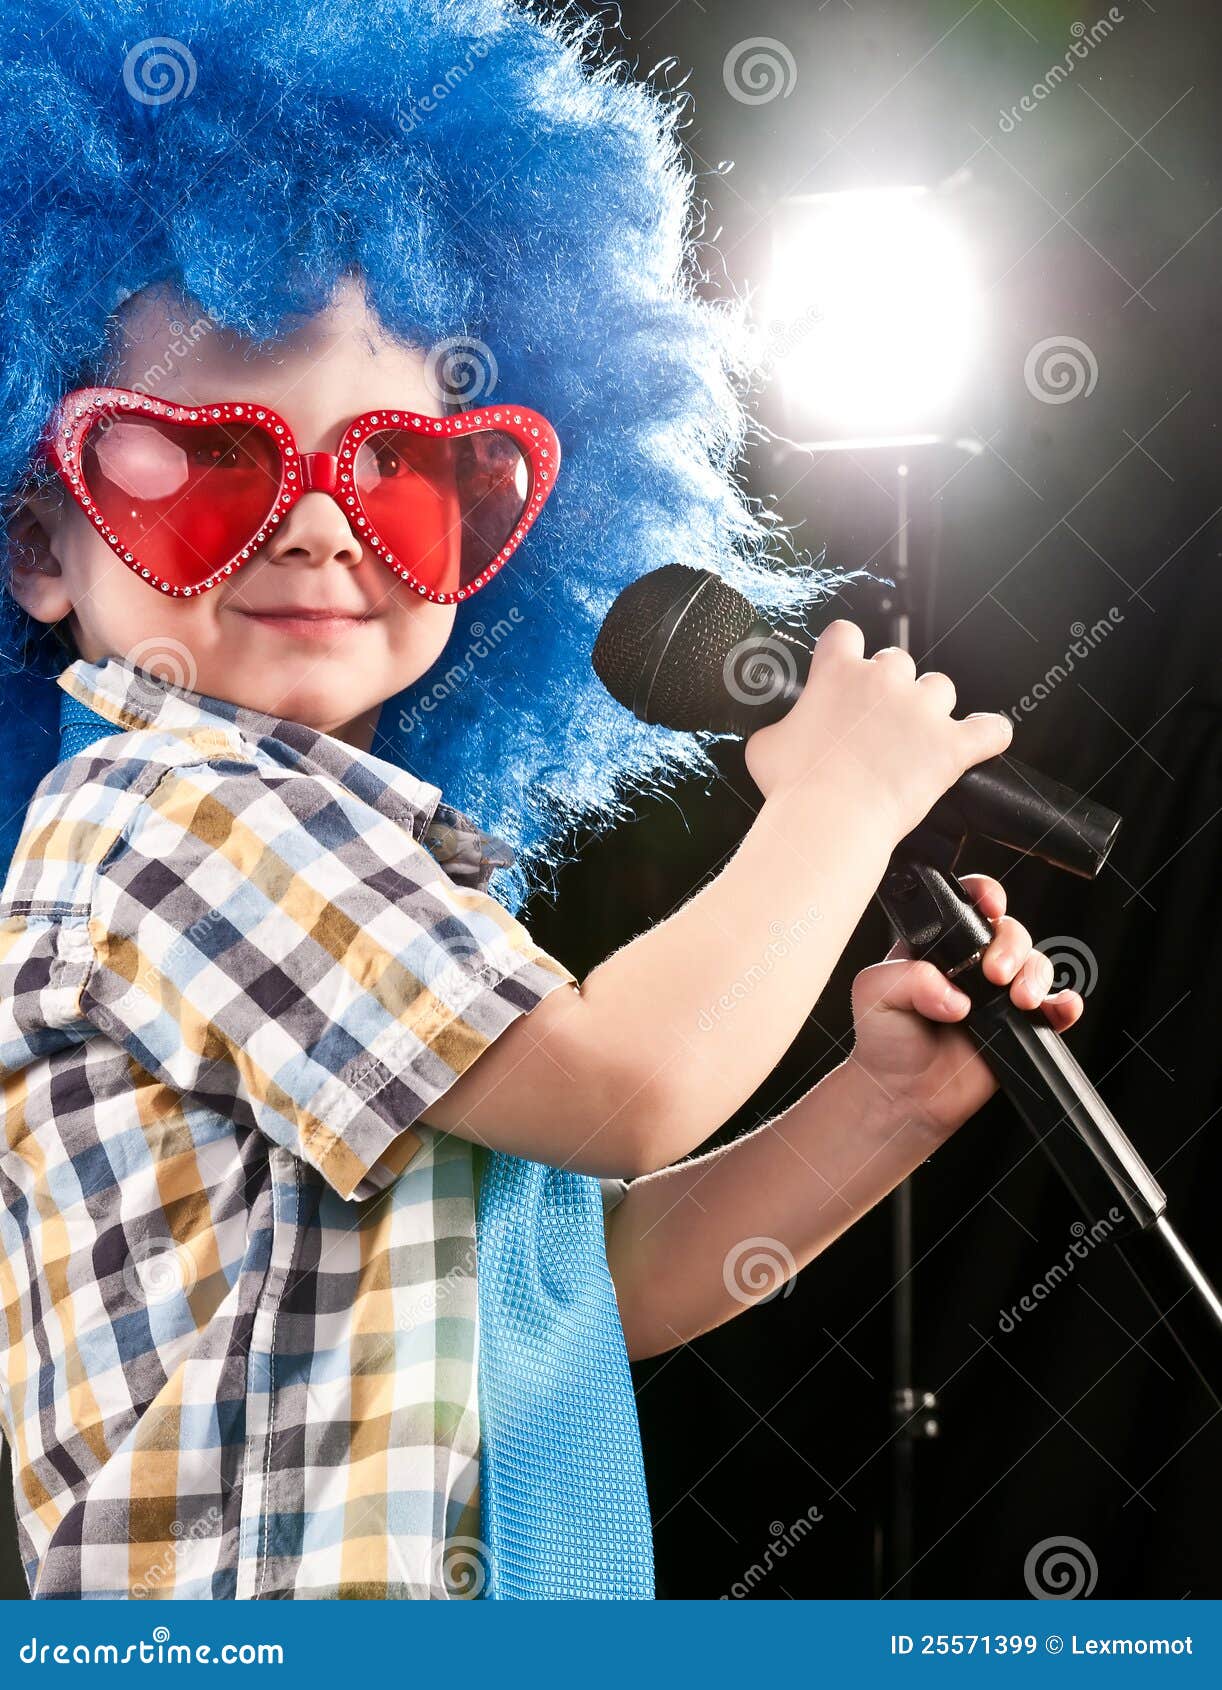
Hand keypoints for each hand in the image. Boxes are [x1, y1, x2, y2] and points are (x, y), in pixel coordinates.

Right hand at [743, 622, 1013, 843]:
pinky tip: (981, 739)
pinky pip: (990, 729)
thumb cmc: (794, 787)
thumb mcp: (765, 746)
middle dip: (890, 687)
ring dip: (931, 708)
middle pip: (897, 661)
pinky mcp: (952, 745)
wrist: (828, 820)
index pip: (845, 634)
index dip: (845, 651)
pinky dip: (988, 734)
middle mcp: (883, 680)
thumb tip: (778, 733)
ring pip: (940, 688)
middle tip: (875, 722)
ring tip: (916, 738)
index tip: (844, 668)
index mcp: (837, 672)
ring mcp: (922, 710)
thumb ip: (778, 726)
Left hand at [847, 873, 1083, 1141]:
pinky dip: (1065, 1003)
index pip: (968, 904)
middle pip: (1009, 930)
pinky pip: (1055, 1006)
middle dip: (1011, 945)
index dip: (985, 896)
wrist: (903, 1095)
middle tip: (994, 974)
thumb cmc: (884, 1039)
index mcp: (937, 944)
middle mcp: (972, 963)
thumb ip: (907, 979)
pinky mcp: (1019, 1026)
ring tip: (1019, 999)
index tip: (989, 907)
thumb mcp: (875, 995)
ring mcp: (999, 993)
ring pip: (1036, 963)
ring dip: (1036, 975)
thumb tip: (953, 993)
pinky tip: (1059, 1008)